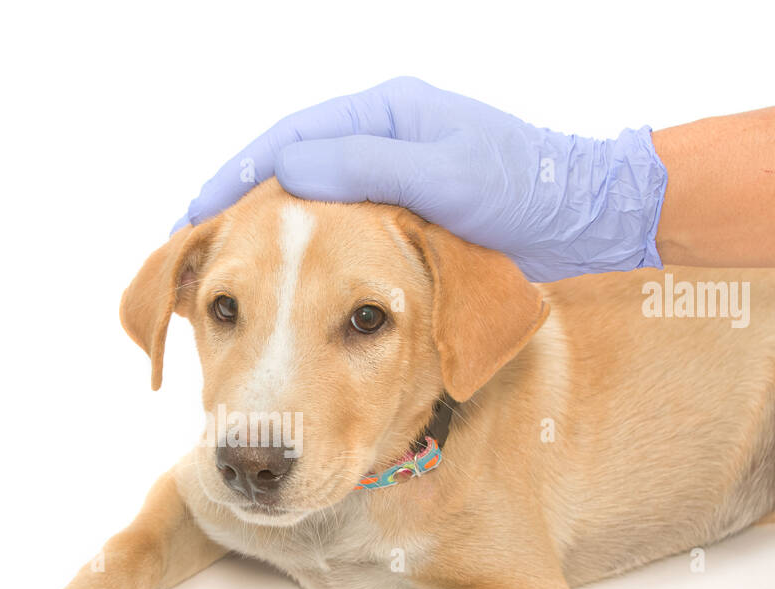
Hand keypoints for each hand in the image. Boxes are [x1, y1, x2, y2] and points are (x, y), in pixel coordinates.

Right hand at [173, 77, 666, 281]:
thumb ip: (367, 168)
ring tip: (217, 277)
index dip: (234, 181)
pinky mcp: (398, 218)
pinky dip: (297, 259)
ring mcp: (386, 180)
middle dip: (234, 213)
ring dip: (260, 240)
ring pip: (304, 208)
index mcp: (382, 115)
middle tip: (189, 252)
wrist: (586, 216)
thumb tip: (284, 169)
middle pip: (285, 174)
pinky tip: (277, 287)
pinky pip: (331, 235)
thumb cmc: (524, 190)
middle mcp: (377, 142)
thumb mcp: (445, 177)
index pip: (288, 143)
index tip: (193, 216)